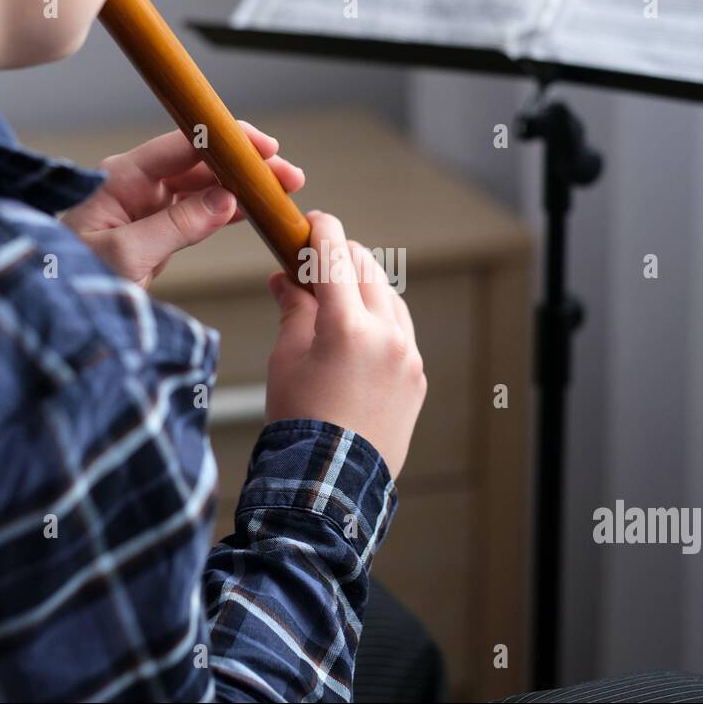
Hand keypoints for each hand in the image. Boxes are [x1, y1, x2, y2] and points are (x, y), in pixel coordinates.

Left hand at [62, 122, 303, 287]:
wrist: (49, 311)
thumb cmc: (70, 280)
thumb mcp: (125, 256)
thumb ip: (175, 227)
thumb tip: (224, 201)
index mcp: (120, 179)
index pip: (181, 146)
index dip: (226, 141)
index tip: (262, 146)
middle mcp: (135, 186)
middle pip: (201, 164)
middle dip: (245, 165)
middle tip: (287, 174)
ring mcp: (146, 208)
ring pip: (205, 188)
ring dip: (243, 188)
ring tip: (283, 191)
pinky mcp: (155, 232)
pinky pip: (199, 214)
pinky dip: (229, 212)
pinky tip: (256, 211)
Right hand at [265, 211, 425, 478]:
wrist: (329, 482)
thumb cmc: (299, 420)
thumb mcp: (286, 358)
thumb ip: (294, 309)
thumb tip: (287, 278)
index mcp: (346, 327)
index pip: (335, 255)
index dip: (321, 230)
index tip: (311, 221)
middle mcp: (386, 335)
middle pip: (366, 268)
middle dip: (341, 256)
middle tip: (315, 260)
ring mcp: (407, 356)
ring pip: (388, 296)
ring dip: (363, 285)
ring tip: (334, 297)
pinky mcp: (417, 376)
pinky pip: (401, 330)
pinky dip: (380, 317)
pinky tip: (357, 328)